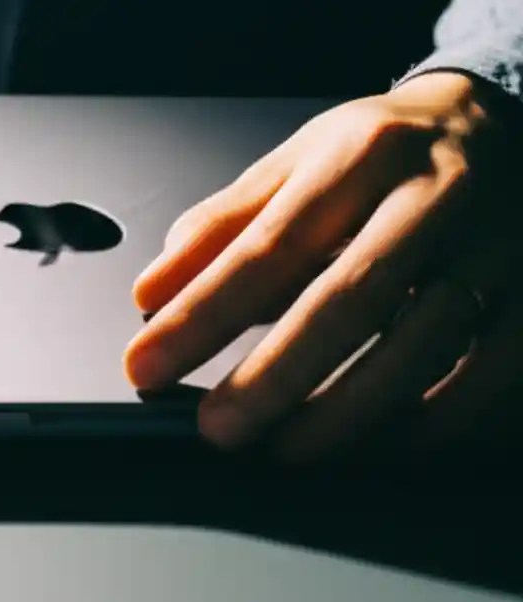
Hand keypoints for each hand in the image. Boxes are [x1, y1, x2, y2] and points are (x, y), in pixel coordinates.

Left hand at [125, 72, 522, 460]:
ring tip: (284, 448)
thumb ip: (221, 227)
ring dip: (348, 409)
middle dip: (276, 373)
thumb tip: (152, 291)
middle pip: (351, 295)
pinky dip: (429, 419)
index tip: (146, 365)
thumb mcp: (296, 165)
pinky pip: (488, 370)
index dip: (201, 313)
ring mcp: (497, 244)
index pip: (267, 244)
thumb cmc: (383, 155)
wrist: (501, 122)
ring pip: (424, 339)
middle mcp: (434, 193)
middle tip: (217, 427)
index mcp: (359, 155)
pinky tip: (375, 446)